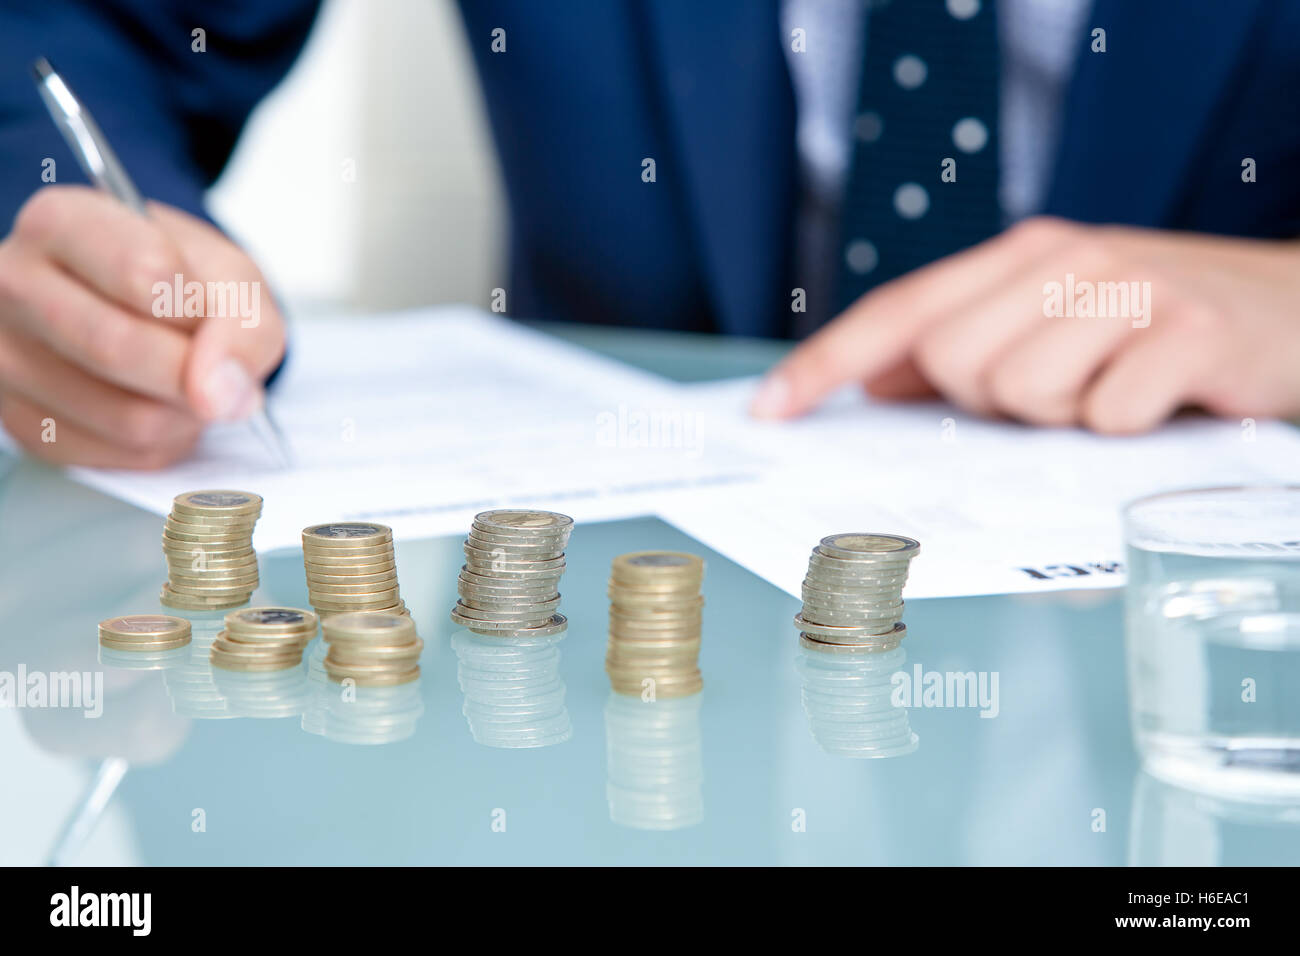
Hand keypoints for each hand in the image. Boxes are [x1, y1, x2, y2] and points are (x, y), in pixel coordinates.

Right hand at [0, 185, 285, 466]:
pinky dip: (166, 442)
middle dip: (196, 373)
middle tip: (219, 370)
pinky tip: (160, 405)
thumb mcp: (231, 277)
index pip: (144, 272)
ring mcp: (9, 359)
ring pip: (126, 417)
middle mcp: (15, 284)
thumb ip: (244, 323)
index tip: (209, 316)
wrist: (145, 309)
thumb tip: (222, 392)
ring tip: (189, 384)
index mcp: (62, 223)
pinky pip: (121, 455)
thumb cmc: (180, 281)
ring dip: (186, 414)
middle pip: (119, 349)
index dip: (199, 308)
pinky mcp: (25, 423)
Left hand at [751, 217, 1299, 432]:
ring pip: (1021, 394)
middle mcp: (1065, 258)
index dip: (827, 361)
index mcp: (1022, 255)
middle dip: (989, 400)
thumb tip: (877, 382)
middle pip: (951, 362)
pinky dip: (1125, 431)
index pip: (900, 310)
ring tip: (1112, 391)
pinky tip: (1158, 402)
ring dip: (1061, 418)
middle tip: (1059, 391)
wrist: (1296, 310)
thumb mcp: (1056, 323)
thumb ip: (968, 344)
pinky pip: (1104, 418)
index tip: (770, 410)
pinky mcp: (1187, 332)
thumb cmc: (1154, 329)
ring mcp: (1128, 289)